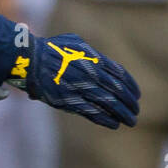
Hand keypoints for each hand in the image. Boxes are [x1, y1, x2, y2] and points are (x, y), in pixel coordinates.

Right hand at [7, 33, 139, 128]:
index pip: (119, 74)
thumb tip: (101, 60)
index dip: (130, 86)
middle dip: (129, 103)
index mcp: (93, 59)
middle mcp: (90, 73)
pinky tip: (114, 124)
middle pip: (118, 91)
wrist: (30, 60)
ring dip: (122, 114)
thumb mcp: (74, 43)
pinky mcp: (69, 101)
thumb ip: (90, 52)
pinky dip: (105, 119)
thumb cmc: (51, 49)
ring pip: (109, 104)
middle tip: (136, 111)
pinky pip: (92, 112)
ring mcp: (80, 88)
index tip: (137, 94)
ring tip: (131, 121)